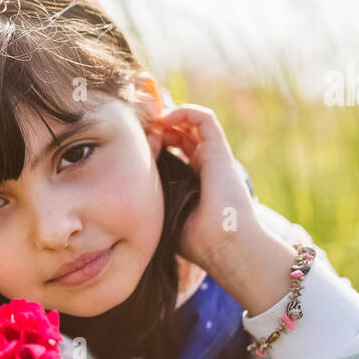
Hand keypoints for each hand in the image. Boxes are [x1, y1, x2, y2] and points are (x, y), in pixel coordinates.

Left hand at [153, 103, 261, 273]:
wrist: (227, 246)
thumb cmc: (198, 240)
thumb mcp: (168, 215)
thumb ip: (156, 201)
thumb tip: (130, 201)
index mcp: (197, 181)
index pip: (178, 151)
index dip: (158, 142)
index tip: (136, 144)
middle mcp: (206, 166)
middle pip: (184, 134)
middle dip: (161, 127)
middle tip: (141, 129)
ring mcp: (214, 157)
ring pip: (195, 123)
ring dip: (171, 116)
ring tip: (151, 122)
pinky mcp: (219, 152)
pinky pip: (205, 119)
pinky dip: (185, 112)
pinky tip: (164, 120)